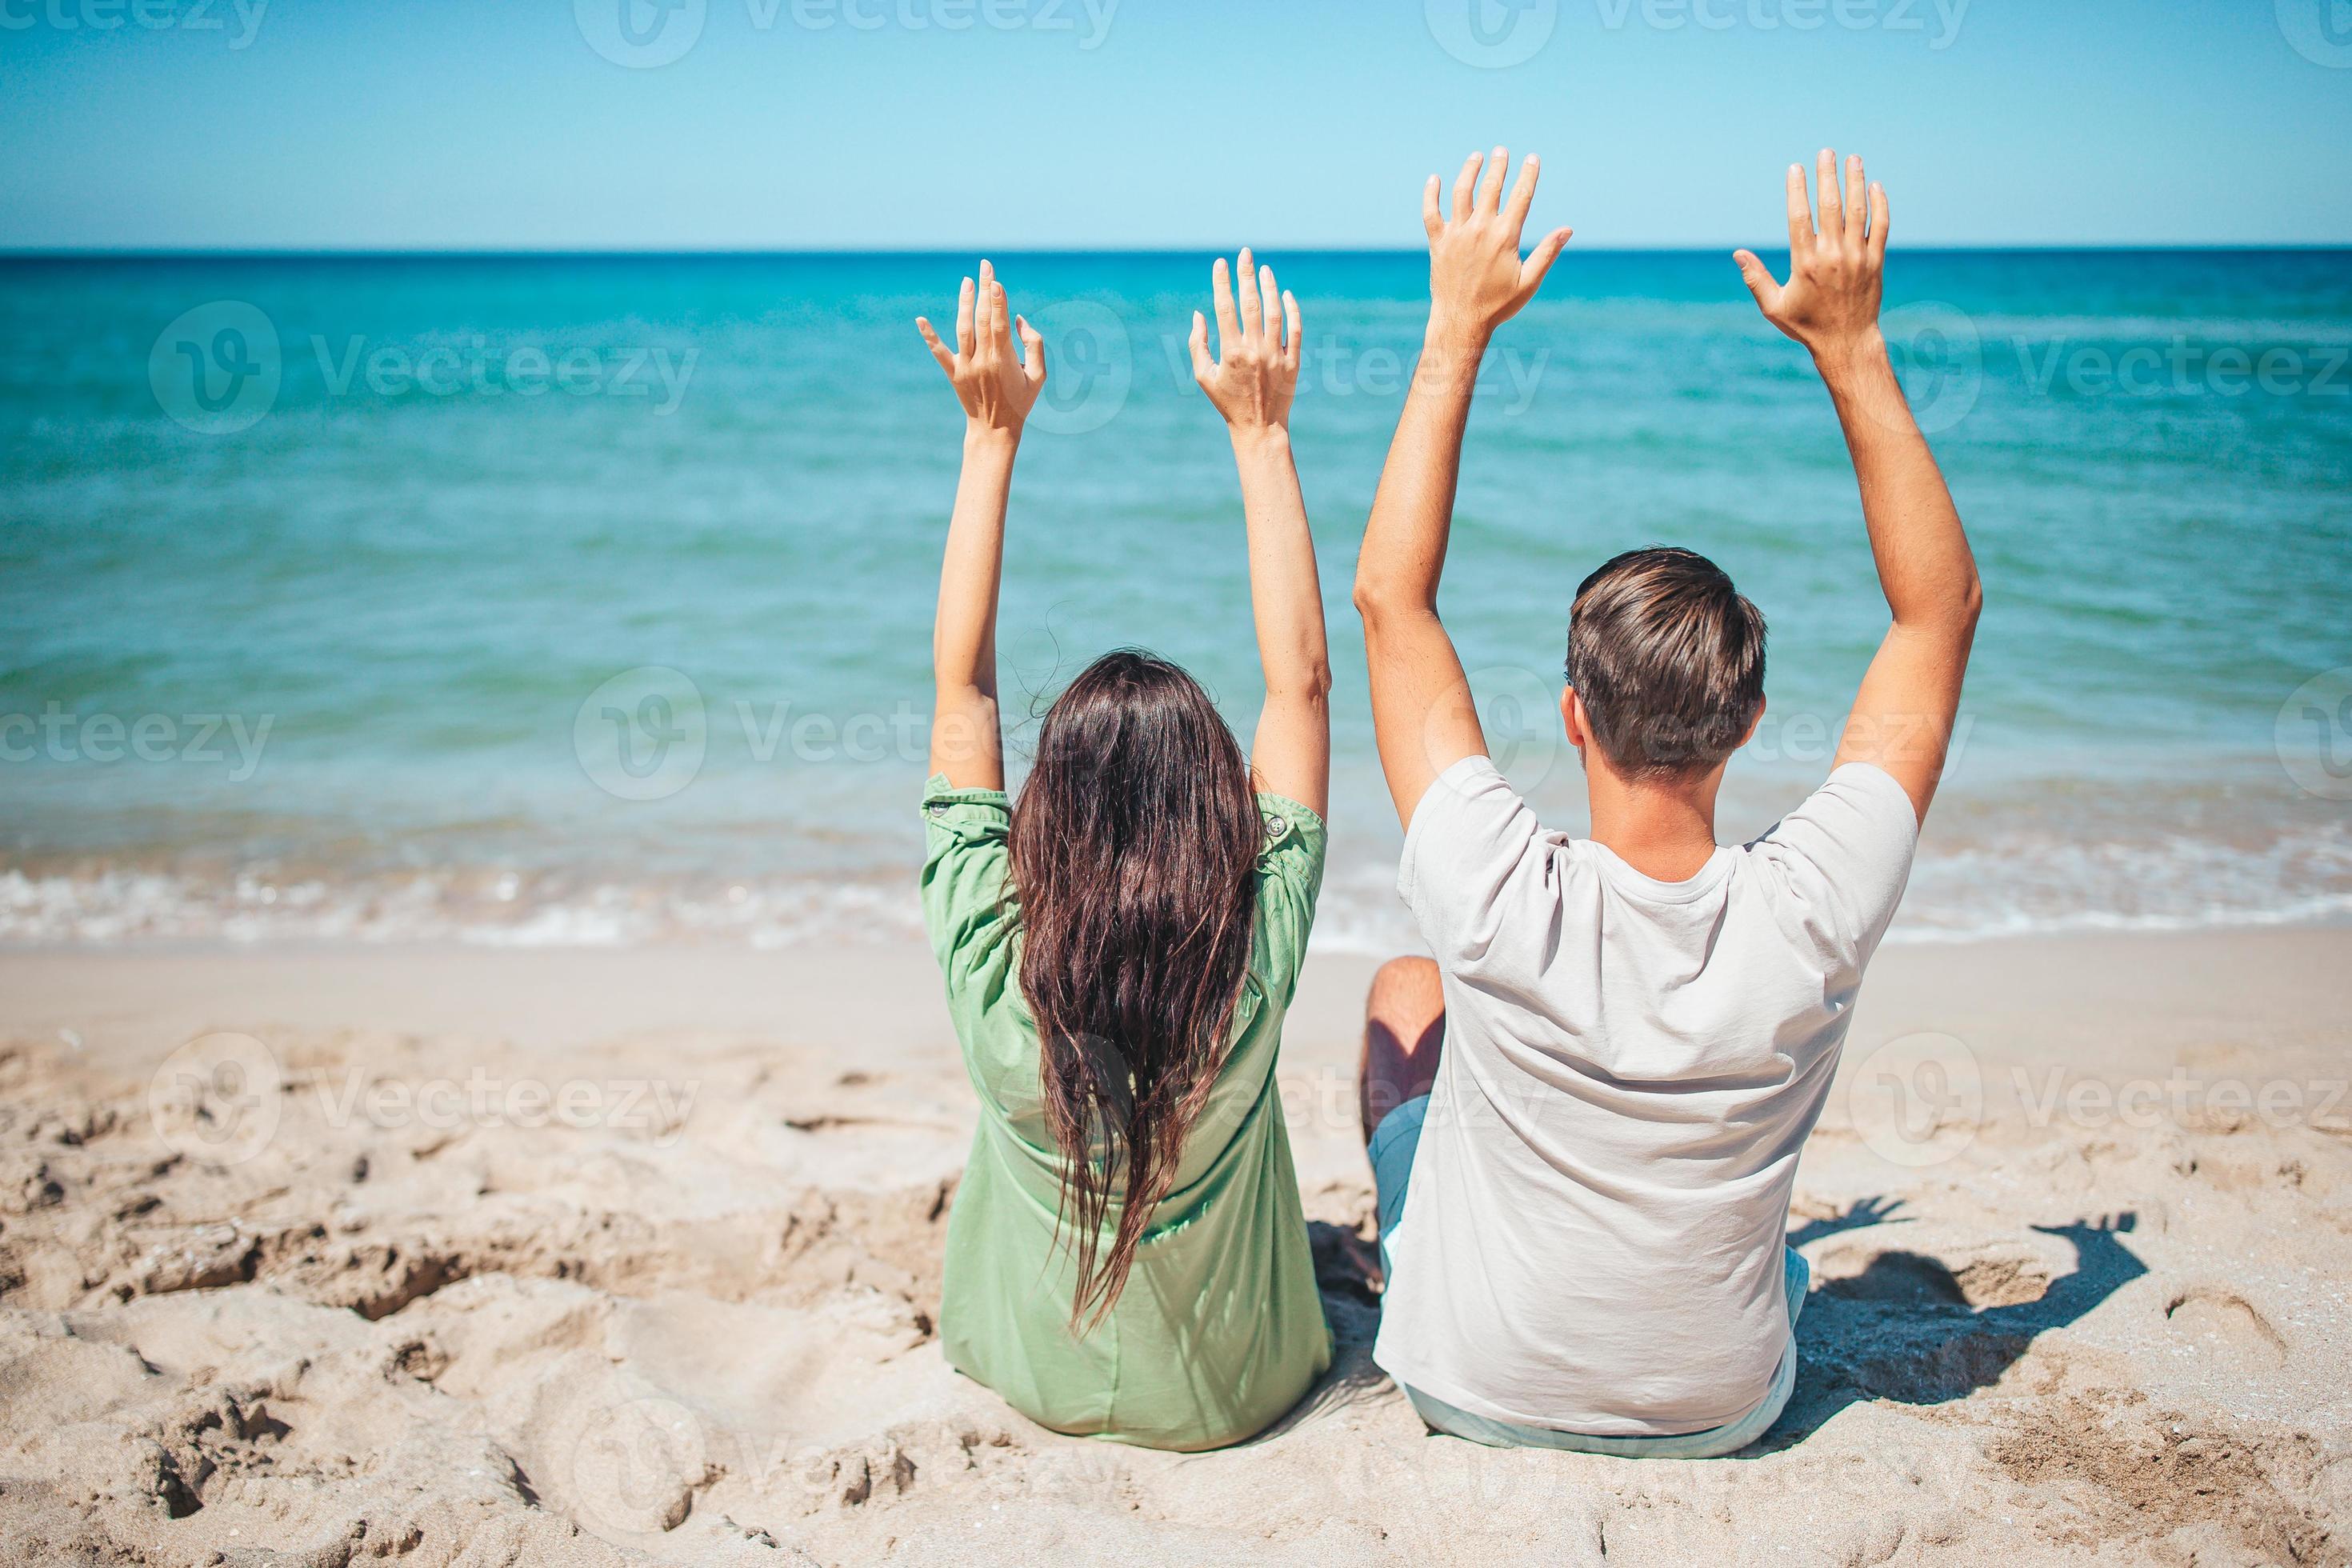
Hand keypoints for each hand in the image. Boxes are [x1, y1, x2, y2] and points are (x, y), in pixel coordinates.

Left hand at [917, 258, 1045, 439]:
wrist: (995, 430)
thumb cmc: (1021, 401)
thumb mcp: (1039, 375)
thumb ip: (1034, 345)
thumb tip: (1017, 319)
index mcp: (1005, 360)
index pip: (999, 325)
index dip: (997, 302)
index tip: (995, 281)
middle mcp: (983, 361)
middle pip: (983, 320)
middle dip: (985, 291)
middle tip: (985, 266)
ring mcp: (966, 367)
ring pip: (964, 329)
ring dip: (965, 304)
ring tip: (967, 281)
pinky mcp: (953, 373)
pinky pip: (939, 352)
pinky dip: (929, 336)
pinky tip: (920, 320)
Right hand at [1190, 248, 1299, 435]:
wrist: (1259, 427)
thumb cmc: (1228, 401)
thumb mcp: (1203, 376)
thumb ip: (1198, 344)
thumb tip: (1198, 313)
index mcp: (1230, 352)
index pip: (1225, 308)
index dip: (1222, 282)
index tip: (1221, 263)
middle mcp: (1254, 350)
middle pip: (1251, 303)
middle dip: (1246, 275)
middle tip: (1245, 253)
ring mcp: (1276, 355)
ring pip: (1275, 312)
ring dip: (1269, 287)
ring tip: (1264, 269)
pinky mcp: (1293, 361)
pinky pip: (1295, 329)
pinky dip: (1292, 310)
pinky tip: (1285, 294)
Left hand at [1422, 148, 1573, 346]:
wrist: (1461, 322)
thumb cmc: (1498, 305)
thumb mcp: (1529, 282)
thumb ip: (1547, 253)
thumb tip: (1567, 229)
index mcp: (1505, 236)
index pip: (1521, 196)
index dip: (1529, 174)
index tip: (1532, 158)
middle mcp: (1480, 229)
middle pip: (1491, 187)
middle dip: (1499, 165)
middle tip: (1501, 151)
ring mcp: (1457, 234)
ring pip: (1461, 192)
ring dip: (1469, 171)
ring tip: (1476, 157)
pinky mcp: (1437, 243)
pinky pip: (1431, 212)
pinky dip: (1431, 194)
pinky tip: (1434, 179)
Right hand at [1736, 151, 1888, 365]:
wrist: (1847, 343)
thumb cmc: (1807, 326)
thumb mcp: (1774, 307)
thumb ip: (1756, 278)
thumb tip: (1738, 254)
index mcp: (1806, 265)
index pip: (1800, 218)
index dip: (1797, 190)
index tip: (1795, 168)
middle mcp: (1833, 257)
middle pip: (1830, 206)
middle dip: (1828, 175)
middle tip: (1826, 151)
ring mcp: (1857, 258)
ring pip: (1858, 211)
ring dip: (1855, 181)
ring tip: (1853, 158)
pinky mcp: (1876, 262)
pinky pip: (1881, 226)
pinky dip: (1879, 204)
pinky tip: (1874, 186)